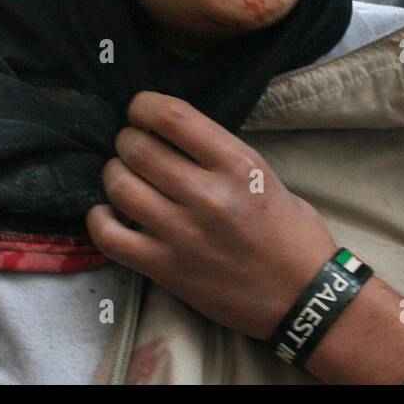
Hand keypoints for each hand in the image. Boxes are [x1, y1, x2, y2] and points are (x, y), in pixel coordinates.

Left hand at [87, 91, 338, 340]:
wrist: (304, 297)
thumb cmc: (291, 234)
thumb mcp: (264, 175)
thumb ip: (219, 153)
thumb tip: (172, 135)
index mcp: (237, 164)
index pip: (173, 117)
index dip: (144, 106)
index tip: (140, 110)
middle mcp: (208, 196)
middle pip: (138, 148)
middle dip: (128, 140)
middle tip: (132, 146)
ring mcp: (183, 234)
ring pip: (119, 186)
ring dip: (114, 174)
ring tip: (123, 176)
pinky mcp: (166, 269)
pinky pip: (109, 236)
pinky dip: (99, 219)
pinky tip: (109, 212)